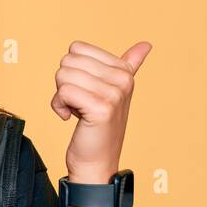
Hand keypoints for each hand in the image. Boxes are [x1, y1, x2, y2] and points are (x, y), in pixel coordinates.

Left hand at [50, 40, 151, 179]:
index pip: (77, 48)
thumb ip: (128, 66)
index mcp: (124, 71)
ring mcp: (114, 94)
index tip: (84, 91)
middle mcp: (123, 80)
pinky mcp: (101, 109)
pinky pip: (64, 92)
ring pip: (63, 75)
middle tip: (79, 103)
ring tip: (76, 111)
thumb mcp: (113, 92)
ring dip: (61, 96)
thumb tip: (147, 44)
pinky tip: (71, 118)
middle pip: (68, 61)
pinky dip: (59, 106)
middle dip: (64, 83)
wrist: (97, 162)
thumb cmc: (98, 127)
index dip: (71, 71)